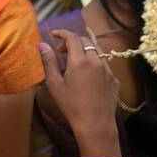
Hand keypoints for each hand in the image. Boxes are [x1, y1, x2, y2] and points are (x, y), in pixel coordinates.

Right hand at [40, 31, 120, 146]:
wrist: (95, 124)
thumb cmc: (70, 105)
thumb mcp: (54, 83)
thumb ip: (48, 61)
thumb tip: (42, 45)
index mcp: (80, 61)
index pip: (72, 38)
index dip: (62, 33)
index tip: (54, 34)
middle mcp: (96, 62)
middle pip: (86, 42)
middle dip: (73, 41)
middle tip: (62, 51)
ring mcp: (108, 70)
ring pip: (97, 51)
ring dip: (85, 50)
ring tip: (76, 61)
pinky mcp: (114, 80)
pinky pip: (104, 64)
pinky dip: (94, 63)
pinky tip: (87, 76)